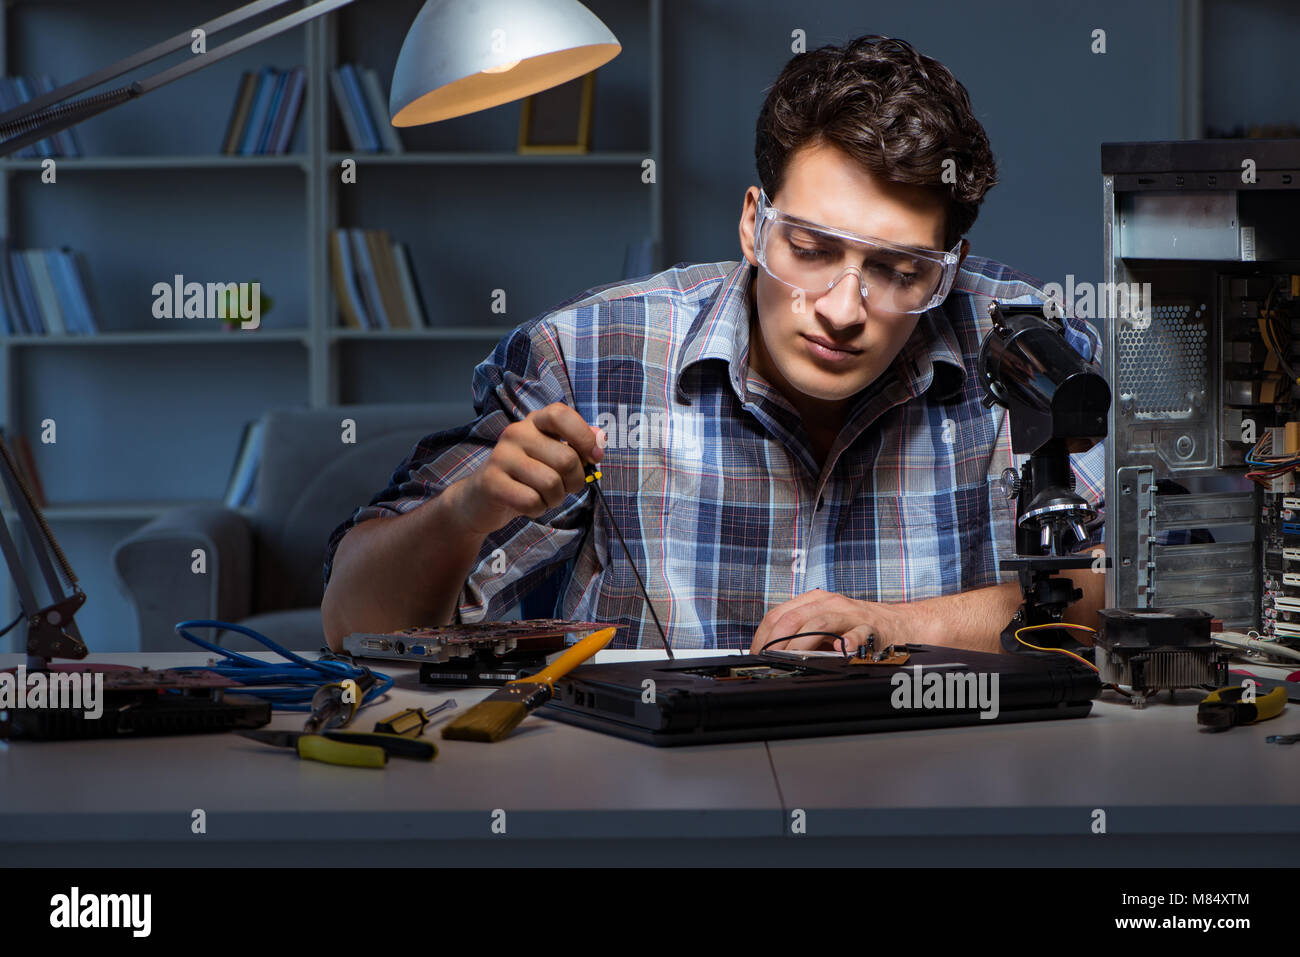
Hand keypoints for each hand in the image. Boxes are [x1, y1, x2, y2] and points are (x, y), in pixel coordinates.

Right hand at [450, 402, 604, 535]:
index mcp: (534, 422)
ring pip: (551, 483)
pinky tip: (528, 504)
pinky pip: (532, 501)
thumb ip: (577, 445)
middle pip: (566, 459)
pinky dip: (538, 509)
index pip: (561, 415)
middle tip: (564, 487)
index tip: (595, 457)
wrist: (480, 498)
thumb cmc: (525, 476)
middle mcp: (516, 433)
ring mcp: (502, 456)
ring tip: (544, 496)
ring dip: (555, 498)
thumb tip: (600, 440)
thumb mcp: (551, 455)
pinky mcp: (492, 481)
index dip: (584, 437)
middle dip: (574, 482)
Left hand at [749, 588, 920, 654]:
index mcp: (814, 601)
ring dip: (801, 642)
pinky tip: (842, 650)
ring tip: (790, 658)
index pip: (778, 614)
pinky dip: (849, 641)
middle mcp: (830, 603)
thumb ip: (800, 635)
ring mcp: (851, 614)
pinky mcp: (872, 628)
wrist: (901, 623)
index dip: (763, 636)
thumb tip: (769, 655)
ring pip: (820, 623)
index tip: (756, 655)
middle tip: (769, 662)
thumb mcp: (824, 626)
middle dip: (776, 641)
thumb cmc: (856, 627)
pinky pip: (859, 633)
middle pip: (794, 617)